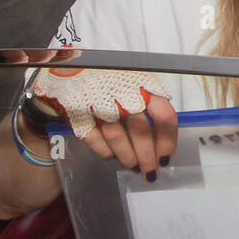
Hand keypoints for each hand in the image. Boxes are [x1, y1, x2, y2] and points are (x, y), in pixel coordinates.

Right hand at [30, 67, 176, 181]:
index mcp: (143, 85)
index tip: (166, 158)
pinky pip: (94, 138)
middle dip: (148, 158)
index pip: (164, 117)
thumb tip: (165, 135)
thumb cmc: (112, 78)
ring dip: (128, 157)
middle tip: (151, 172)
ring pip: (117, 137)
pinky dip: (105, 150)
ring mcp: (99, 102)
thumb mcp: (138, 82)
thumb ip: (153, 104)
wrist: (71, 66)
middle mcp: (123, 93)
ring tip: (134, 166)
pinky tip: (112, 156)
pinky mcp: (78, 110)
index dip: (167, 142)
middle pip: (142, 132)